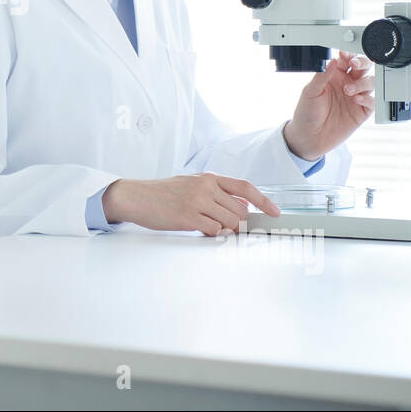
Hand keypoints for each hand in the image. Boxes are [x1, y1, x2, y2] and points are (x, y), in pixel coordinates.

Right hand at [102, 174, 280, 235]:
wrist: (136, 197)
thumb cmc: (162, 193)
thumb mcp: (191, 184)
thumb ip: (215, 193)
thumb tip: (240, 206)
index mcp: (208, 177)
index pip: (245, 187)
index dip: (263, 201)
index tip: (275, 212)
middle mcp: (205, 187)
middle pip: (240, 210)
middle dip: (239, 222)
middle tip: (225, 226)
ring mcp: (197, 202)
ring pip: (229, 222)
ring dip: (224, 229)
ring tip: (206, 225)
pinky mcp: (188, 217)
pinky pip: (214, 231)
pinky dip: (212, 234)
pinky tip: (199, 229)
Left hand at [282, 49, 373, 159]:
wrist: (309, 137)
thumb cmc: (307, 113)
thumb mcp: (310, 92)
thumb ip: (321, 76)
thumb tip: (332, 61)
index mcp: (334, 76)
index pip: (346, 60)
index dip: (348, 55)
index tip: (345, 54)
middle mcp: (347, 84)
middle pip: (363, 68)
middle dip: (362, 63)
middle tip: (354, 64)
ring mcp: (355, 97)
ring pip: (370, 82)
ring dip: (362, 82)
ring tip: (348, 89)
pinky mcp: (361, 111)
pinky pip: (372, 101)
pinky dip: (367, 98)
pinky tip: (356, 99)